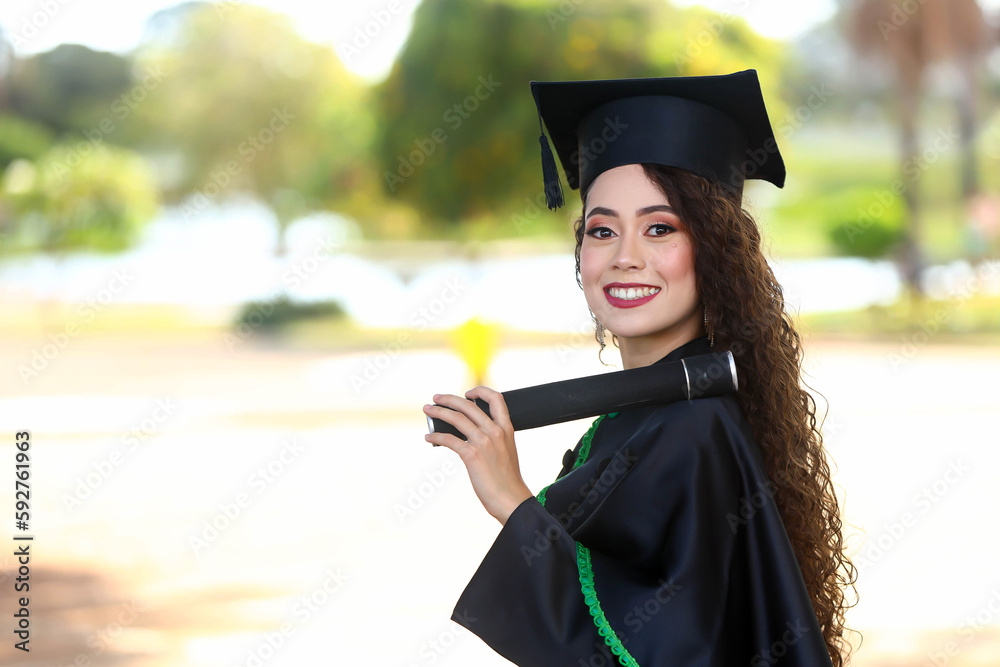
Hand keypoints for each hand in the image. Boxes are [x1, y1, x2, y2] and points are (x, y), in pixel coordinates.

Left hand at [423, 386, 532, 524]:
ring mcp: (484, 442)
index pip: (496, 398)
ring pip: (456, 418)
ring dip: (438, 412)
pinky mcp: (472, 455)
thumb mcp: (506, 451)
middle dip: (449, 399)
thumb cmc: (507, 479)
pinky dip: (436, 437)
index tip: (467, 393)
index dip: (479, 391)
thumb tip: (470, 433)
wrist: (511, 499)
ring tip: (427, 410)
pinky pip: (449, 439)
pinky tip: (429, 438)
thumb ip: (494, 438)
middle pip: (469, 405)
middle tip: (436, 398)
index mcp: (506, 428)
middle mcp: (495, 431)